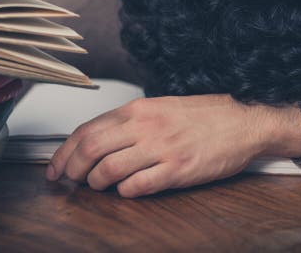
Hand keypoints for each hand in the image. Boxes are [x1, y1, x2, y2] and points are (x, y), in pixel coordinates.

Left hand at [46, 94, 300, 197]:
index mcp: (139, 109)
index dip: (65, 151)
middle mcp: (145, 126)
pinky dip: (125, 192)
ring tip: (98, 186)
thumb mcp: (160, 107)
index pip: (88, 129)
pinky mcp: (178, 169)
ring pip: (109, 169)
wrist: (244, 121)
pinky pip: (139, 185)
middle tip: (67, 180)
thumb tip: (98, 140)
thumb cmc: (204, 115)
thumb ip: (130, 121)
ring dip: (96, 183)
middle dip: (72, 168)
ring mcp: (161, 148)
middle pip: (91, 148)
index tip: (56, 166)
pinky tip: (126, 191)